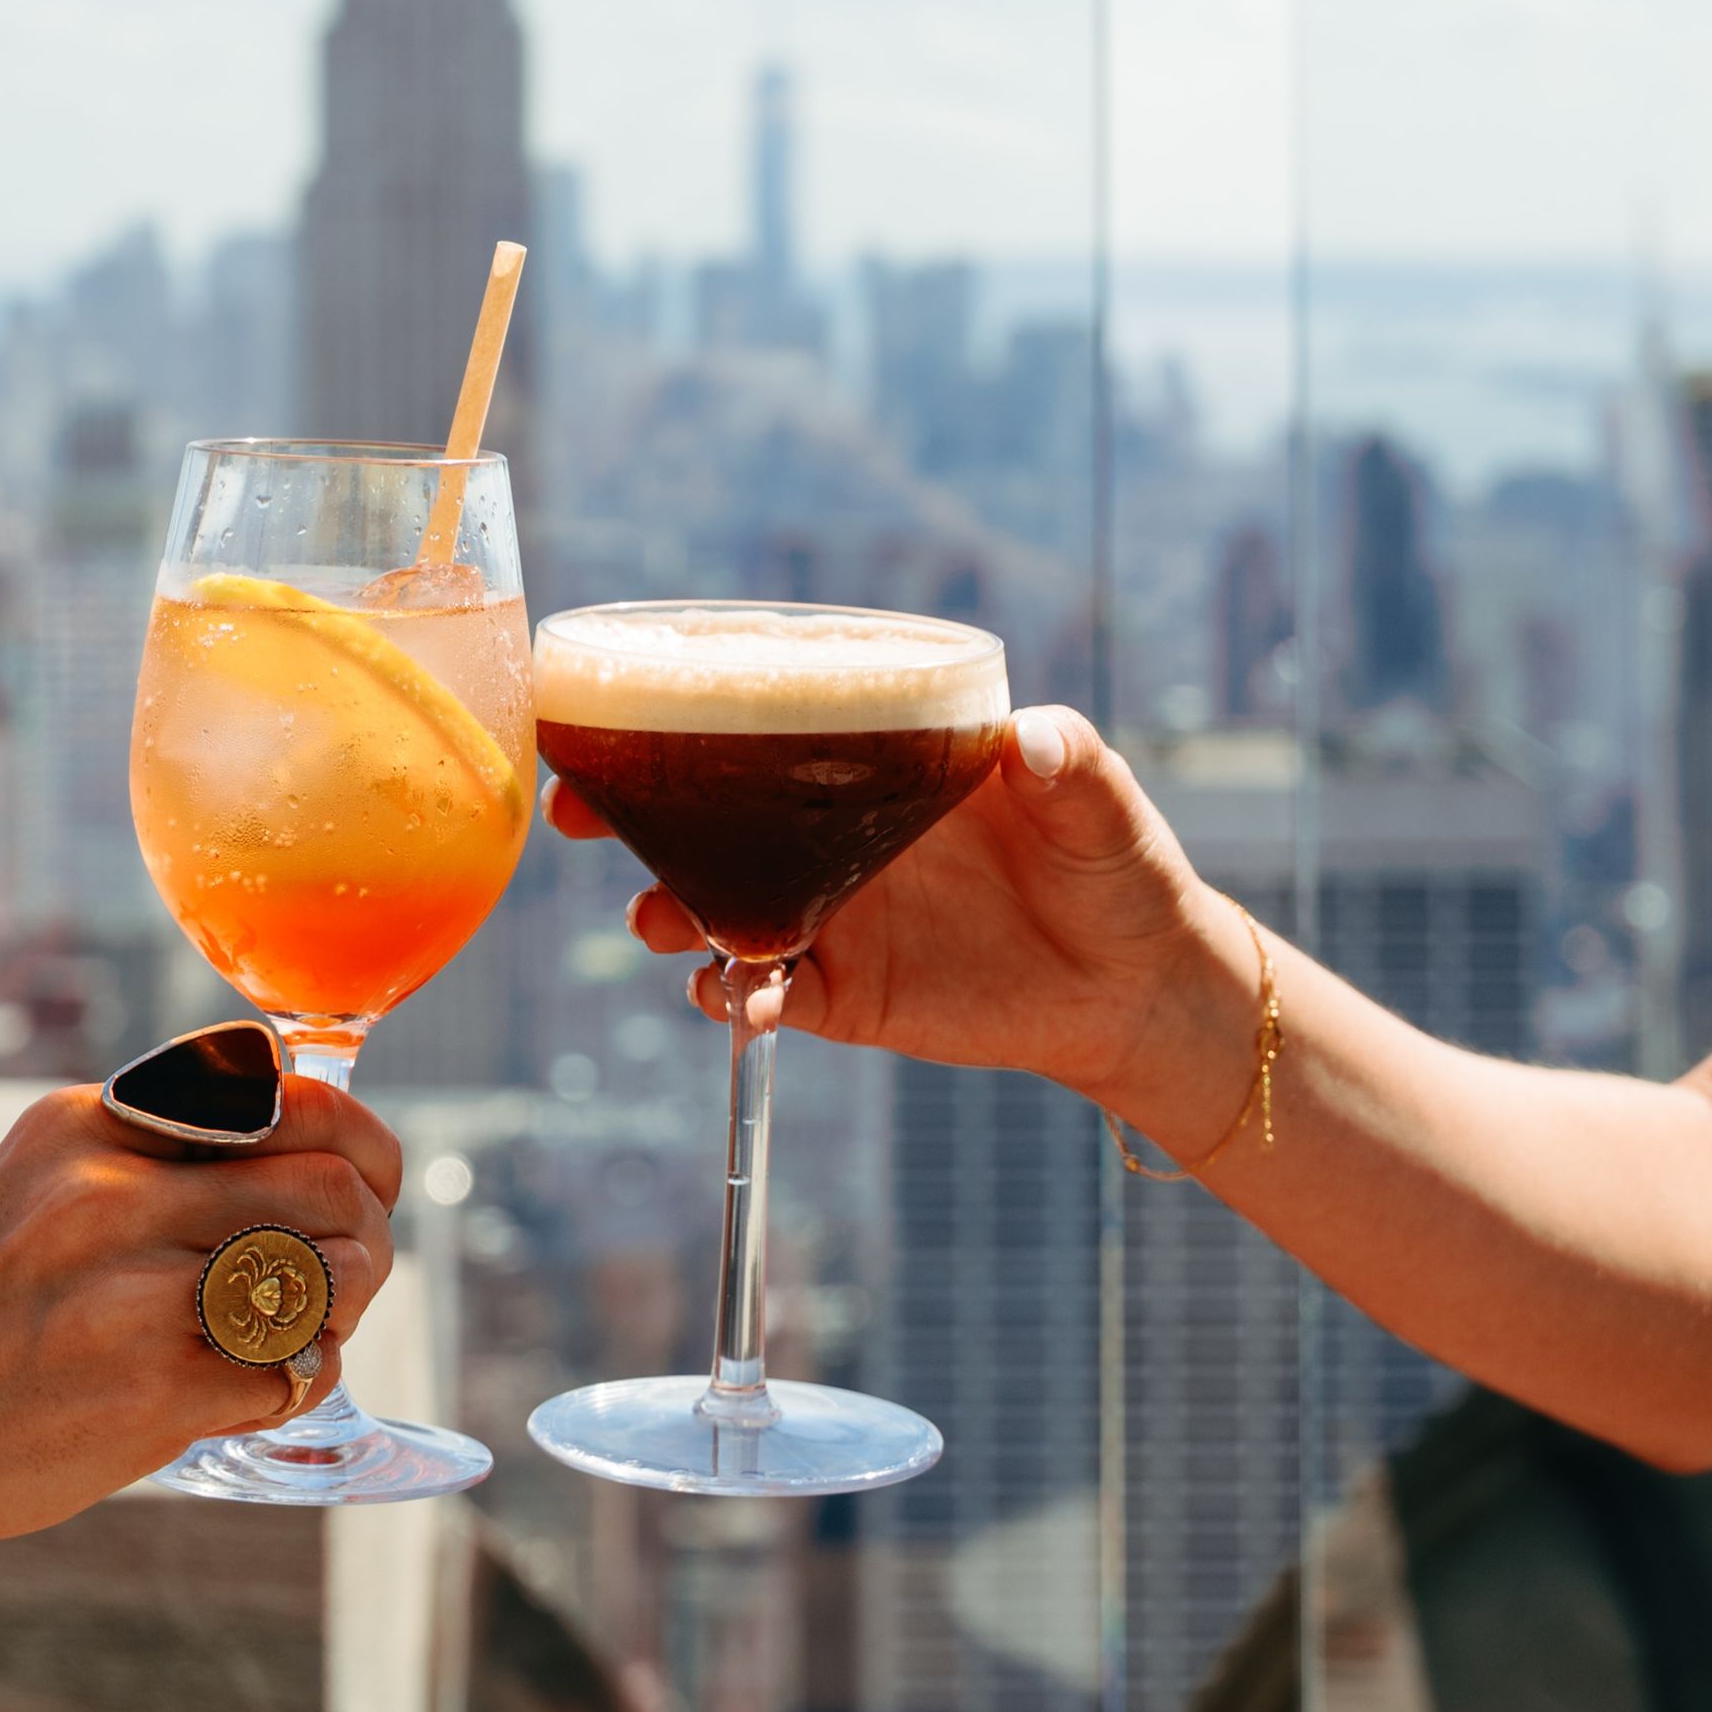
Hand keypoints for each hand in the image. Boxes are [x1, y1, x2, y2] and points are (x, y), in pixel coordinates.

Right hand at [0, 1077, 401, 1580]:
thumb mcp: (21, 1190)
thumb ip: (141, 1161)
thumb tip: (295, 1154)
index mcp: (82, 1123)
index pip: (277, 1089)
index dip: (346, 1132)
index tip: (354, 1167)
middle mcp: (111, 1193)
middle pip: (328, 1176)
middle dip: (367, 1219)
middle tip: (354, 1261)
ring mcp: (132, 1295)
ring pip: (331, 1271)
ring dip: (345, 1302)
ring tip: (308, 1325)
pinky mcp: (150, 1397)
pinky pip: (293, 1371)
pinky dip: (297, 1380)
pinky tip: (254, 1387)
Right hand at [546, 705, 1246, 1118]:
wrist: (1137, 988)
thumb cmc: (1115, 866)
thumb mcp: (1098, 799)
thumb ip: (1068, 764)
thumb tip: (1036, 741)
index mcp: (868, 765)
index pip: (758, 725)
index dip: (676, 716)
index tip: (608, 709)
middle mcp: (827, 835)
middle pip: (699, 814)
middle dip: (623, 813)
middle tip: (574, 814)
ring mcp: (828, 915)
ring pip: (711, 908)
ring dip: (670, 912)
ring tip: (667, 923)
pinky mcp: (843, 994)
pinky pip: (763, 996)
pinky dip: (737, 1001)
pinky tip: (745, 1003)